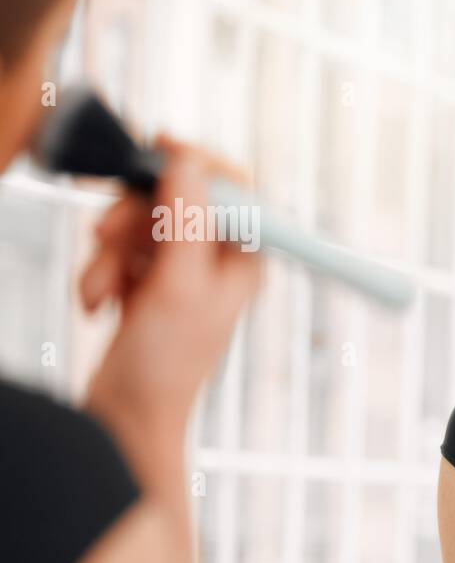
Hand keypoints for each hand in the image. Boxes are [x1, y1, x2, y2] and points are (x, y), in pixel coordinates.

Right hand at [81, 137, 261, 446]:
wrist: (127, 416)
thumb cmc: (164, 364)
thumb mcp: (177, 284)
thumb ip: (186, 219)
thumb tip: (190, 161)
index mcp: (247, 259)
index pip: (235, 187)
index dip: (199, 161)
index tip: (160, 146)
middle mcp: (220, 261)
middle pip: (178, 197)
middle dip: (135, 216)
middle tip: (107, 235)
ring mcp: (183, 272)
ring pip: (141, 222)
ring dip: (111, 251)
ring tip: (103, 291)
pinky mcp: (148, 284)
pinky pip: (121, 250)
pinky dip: (104, 271)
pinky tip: (99, 303)